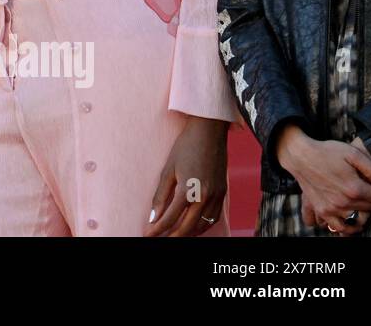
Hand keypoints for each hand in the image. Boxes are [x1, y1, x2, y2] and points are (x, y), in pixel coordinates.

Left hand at [145, 116, 228, 235]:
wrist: (209, 132)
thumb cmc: (185, 147)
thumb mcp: (168, 170)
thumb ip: (160, 195)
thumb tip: (152, 216)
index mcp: (188, 190)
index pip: (170, 218)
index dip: (157, 229)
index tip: (147, 234)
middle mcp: (205, 196)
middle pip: (187, 227)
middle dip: (172, 236)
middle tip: (159, 238)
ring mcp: (217, 196)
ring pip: (202, 225)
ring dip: (188, 233)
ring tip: (174, 235)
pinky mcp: (223, 193)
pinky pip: (214, 217)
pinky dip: (202, 226)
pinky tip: (193, 227)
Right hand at [277, 126, 370, 233]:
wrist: (300, 156)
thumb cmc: (325, 153)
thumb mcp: (353, 153)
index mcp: (355, 188)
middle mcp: (344, 202)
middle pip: (370, 207)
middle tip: (365, 188)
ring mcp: (332, 208)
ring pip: (358, 219)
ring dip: (362, 212)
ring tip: (359, 203)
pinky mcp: (322, 210)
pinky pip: (339, 227)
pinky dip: (347, 226)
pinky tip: (349, 219)